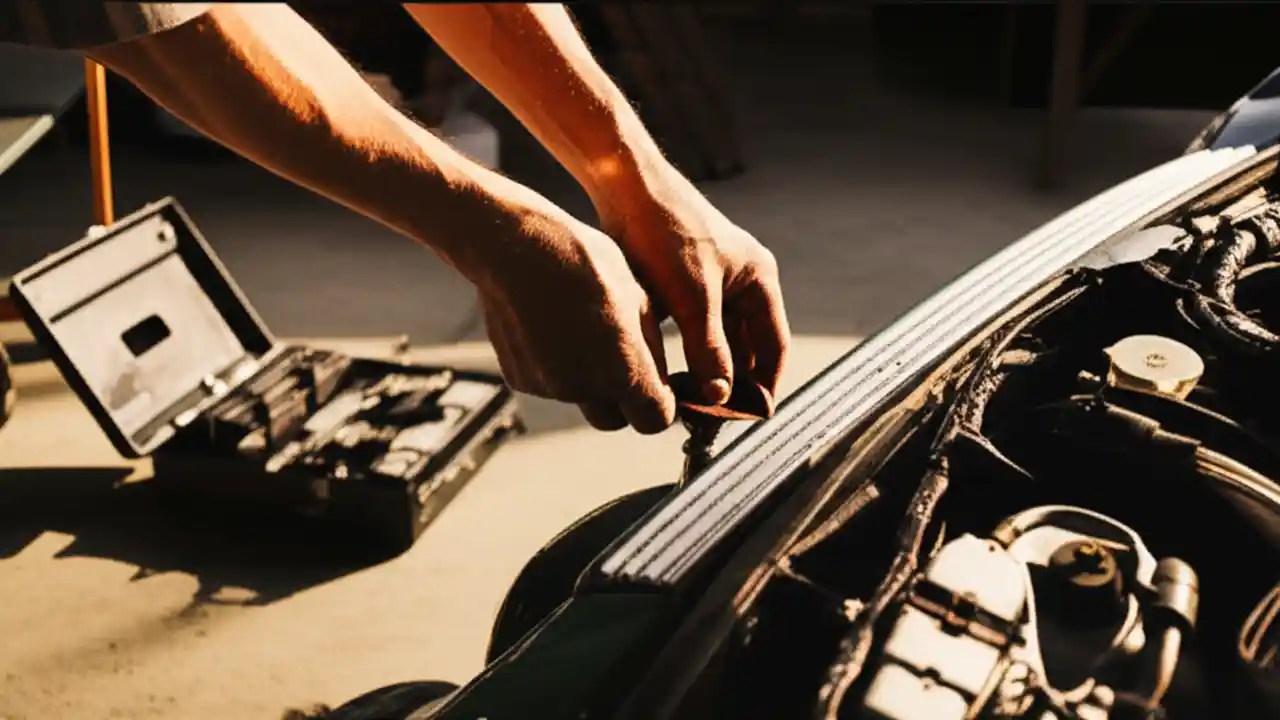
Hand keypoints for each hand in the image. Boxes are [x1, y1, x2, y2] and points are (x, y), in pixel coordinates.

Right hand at [468, 203, 676, 433]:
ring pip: (579, 399)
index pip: (655, 420)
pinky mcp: (520, 379)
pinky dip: (555, 368)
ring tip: (582, 330)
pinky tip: (553, 329)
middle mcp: (585, 389)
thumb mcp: (639, 298)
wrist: (517, 248)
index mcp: (624, 373)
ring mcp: (548, 387)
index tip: (657, 384)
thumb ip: (651, 349)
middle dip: (622, 401)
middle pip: (615, 419)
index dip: (660, 403)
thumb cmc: (584, 262)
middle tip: (621, 362)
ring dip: (587, 380)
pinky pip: (548, 384)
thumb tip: (658, 376)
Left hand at [596, 168, 789, 404]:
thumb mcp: (692, 296)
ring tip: (692, 404)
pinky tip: (670, 376)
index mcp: (758, 280)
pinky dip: (687, 354)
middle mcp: (742, 283)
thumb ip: (709, 347)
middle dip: (733, 382)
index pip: (774, 345)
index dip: (766, 384)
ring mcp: (712, 284)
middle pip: (747, 348)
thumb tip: (720, 394)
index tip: (752, 417)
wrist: (625, 188)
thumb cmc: (666, 232)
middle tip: (714, 417)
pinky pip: (694, 331)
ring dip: (709, 370)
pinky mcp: (682, 285)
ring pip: (718, 342)